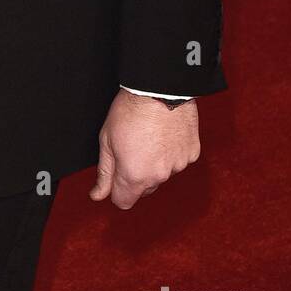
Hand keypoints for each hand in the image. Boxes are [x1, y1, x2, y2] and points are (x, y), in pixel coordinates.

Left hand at [89, 89, 199, 209]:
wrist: (159, 89)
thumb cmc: (130, 110)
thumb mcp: (107, 140)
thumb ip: (104, 172)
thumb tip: (98, 195)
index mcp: (135, 176)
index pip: (124, 201)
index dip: (116, 189)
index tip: (115, 176)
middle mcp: (159, 176)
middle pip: (144, 189)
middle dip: (135, 176)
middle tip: (131, 148)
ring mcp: (178, 166)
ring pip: (162, 174)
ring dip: (155, 164)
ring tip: (148, 136)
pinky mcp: (192, 154)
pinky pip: (178, 161)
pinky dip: (171, 153)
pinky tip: (164, 134)